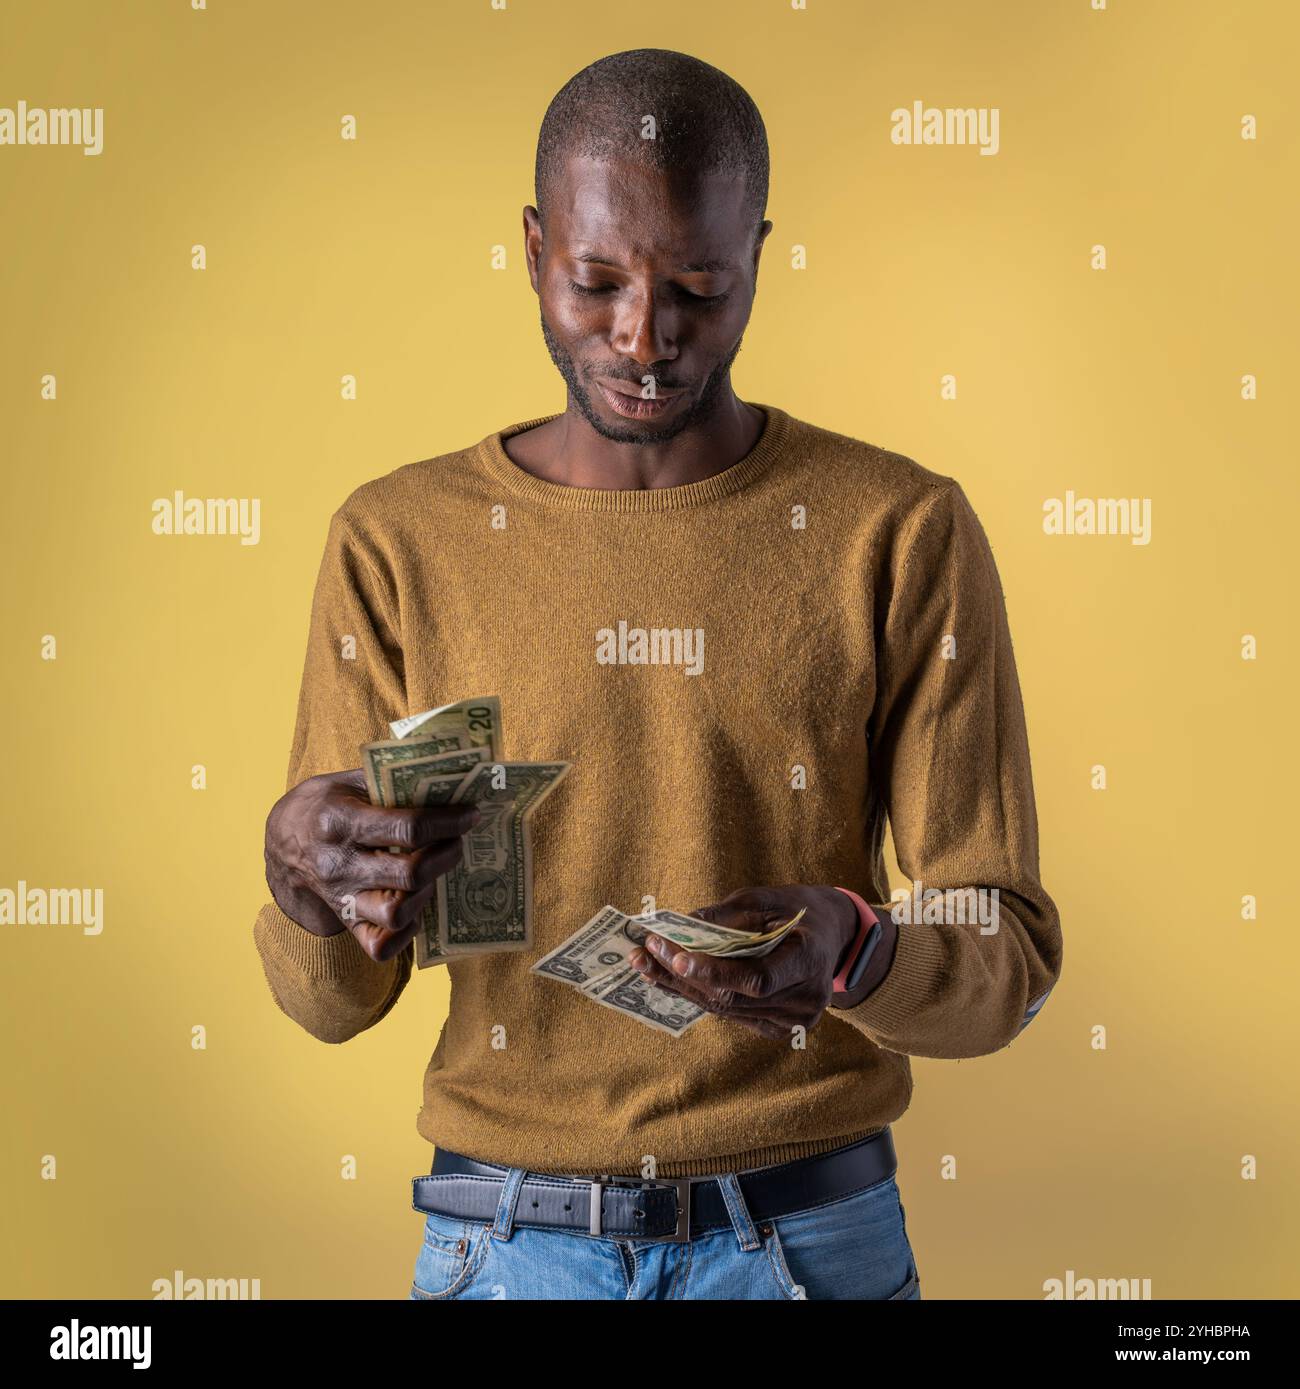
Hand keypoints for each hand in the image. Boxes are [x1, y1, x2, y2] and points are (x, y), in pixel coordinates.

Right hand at [264, 768, 481, 962]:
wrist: (282, 839)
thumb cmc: (326, 804)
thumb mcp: (350, 781)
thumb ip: (392, 783)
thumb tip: (448, 782)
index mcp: (341, 822)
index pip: (407, 828)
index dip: (448, 822)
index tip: (470, 814)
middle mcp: (339, 865)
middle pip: (410, 873)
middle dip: (446, 855)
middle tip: (457, 841)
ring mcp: (341, 898)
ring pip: (397, 913)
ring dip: (428, 892)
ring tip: (436, 871)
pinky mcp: (345, 922)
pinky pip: (380, 946)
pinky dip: (407, 933)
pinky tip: (417, 905)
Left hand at [628, 885, 860, 1040]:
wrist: (834, 937)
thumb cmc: (799, 910)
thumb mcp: (767, 899)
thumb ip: (726, 915)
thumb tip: (679, 925)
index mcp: (809, 961)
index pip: (756, 978)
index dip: (714, 972)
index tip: (675, 956)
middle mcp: (805, 1000)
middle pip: (734, 998)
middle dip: (683, 976)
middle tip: (644, 954)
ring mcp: (795, 1021)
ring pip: (727, 1011)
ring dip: (682, 988)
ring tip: (646, 965)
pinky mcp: (782, 1029)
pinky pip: (733, 1015)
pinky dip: (701, 996)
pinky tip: (671, 980)